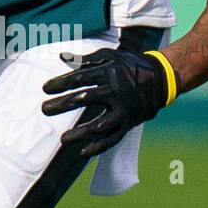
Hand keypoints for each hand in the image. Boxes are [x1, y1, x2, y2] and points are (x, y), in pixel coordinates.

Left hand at [41, 47, 174, 157]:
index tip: (45, 89)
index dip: (61, 83)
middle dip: (62, 105)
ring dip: (80, 134)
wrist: (162, 79)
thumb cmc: (131, 65)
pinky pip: (113, 139)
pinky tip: (82, 153)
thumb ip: (85, 59)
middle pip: (85, 99)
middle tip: (44, 110)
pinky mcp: (129, 123)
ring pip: (100, 125)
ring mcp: (124, 110)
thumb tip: (61, 57)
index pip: (80, 78)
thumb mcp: (111, 55)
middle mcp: (117, 92)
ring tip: (63, 139)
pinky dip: (98, 147)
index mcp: (110, 73)